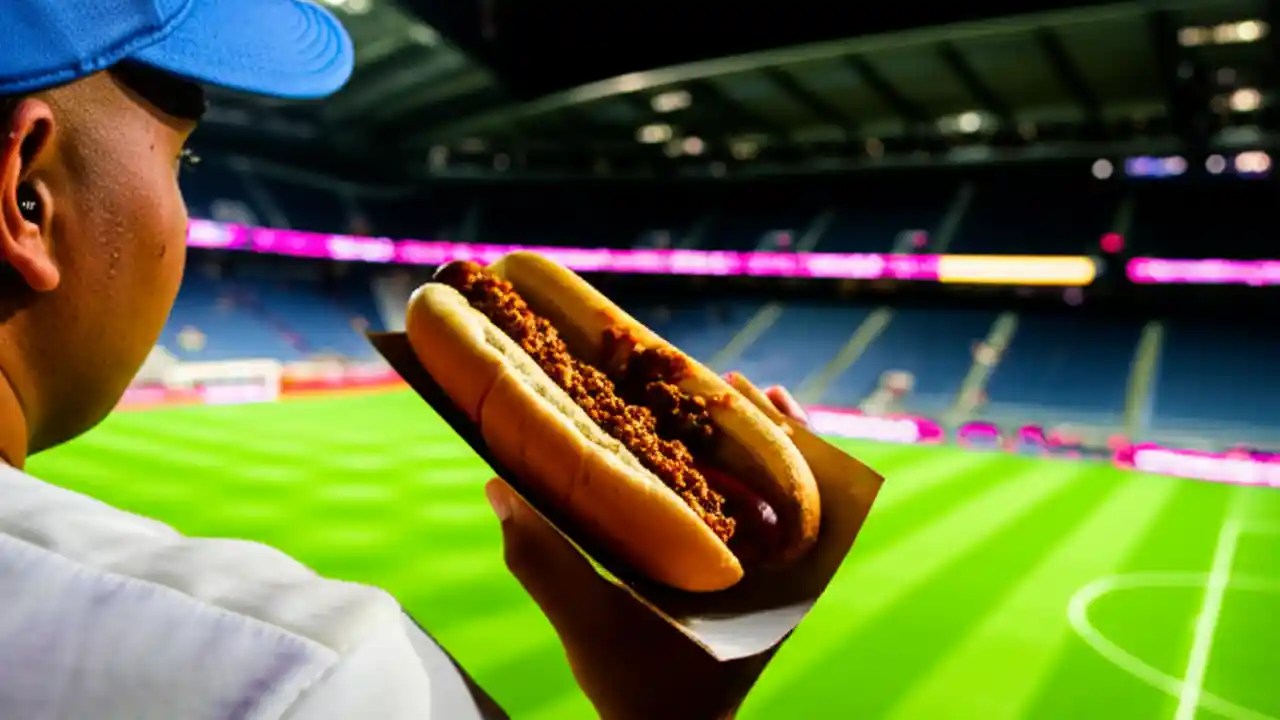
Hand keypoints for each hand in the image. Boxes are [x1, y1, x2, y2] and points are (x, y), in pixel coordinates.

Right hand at [484, 385, 806, 719]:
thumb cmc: (640, 695)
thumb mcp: (590, 626)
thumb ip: (547, 561)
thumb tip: (500, 486)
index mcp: (772, 584)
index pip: (807, 496)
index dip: (790, 437)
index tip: (764, 391)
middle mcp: (774, 580)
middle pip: (789, 489)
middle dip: (763, 432)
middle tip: (732, 383)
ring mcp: (752, 585)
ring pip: (761, 503)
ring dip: (739, 452)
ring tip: (712, 399)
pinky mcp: (724, 590)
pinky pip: (732, 527)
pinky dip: (714, 487)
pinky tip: (681, 457)